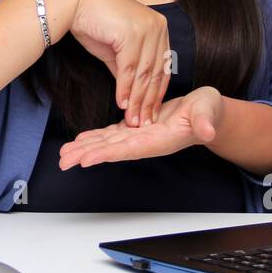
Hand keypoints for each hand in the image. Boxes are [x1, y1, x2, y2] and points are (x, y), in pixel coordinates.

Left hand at [58, 86, 224, 169]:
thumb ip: (205, 123)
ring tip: (64, 154)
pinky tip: (80, 140)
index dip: (106, 154)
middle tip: (63, 161)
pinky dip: (95, 137)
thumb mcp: (208, 113)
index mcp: (159, 140)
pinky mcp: (136, 128)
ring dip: (86, 148)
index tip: (86, 160)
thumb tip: (208, 132)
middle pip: (111, 150)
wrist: (206, 111)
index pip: (129, 149)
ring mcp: (139, 136)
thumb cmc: (207, 111)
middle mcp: (145, 142)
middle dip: (87, 155)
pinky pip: (111, 135)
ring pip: (108, 144)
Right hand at [65, 0, 171, 128]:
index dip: (157, 93)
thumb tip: (133, 93)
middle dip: (148, 101)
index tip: (151, 113)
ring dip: (137, 100)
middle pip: (156, 72)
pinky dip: (125, 88)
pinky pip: (129, 68)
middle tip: (143, 123)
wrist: (74, 3)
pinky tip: (121, 103)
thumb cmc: (94, 22)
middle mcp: (158, 26)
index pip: (163, 67)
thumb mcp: (117, 49)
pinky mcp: (131, 33)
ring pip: (144, 73)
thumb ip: (129, 68)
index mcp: (159, 27)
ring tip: (132, 119)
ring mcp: (146, 28)